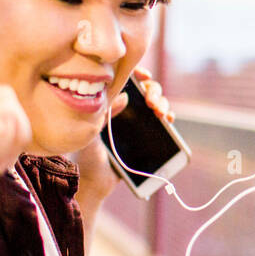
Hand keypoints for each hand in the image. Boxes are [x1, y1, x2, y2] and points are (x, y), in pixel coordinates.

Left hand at [68, 66, 173, 204]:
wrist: (91, 180)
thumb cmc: (86, 154)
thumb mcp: (93, 129)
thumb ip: (107, 112)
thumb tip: (125, 97)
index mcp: (110, 102)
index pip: (127, 81)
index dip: (138, 74)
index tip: (144, 76)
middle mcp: (126, 110)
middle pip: (145, 91)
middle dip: (153, 91)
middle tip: (151, 101)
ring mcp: (137, 123)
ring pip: (157, 104)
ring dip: (162, 103)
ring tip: (160, 111)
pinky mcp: (147, 137)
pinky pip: (162, 123)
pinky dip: (168, 117)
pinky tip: (168, 119)